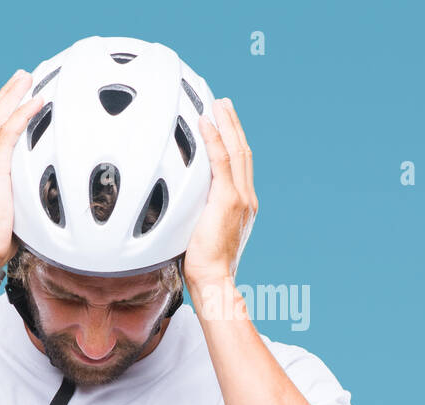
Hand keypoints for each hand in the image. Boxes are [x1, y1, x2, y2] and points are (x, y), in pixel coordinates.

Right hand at [0, 70, 44, 265]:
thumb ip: (20, 197)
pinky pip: (8, 132)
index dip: (1, 112)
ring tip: (28, 78)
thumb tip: (43, 199)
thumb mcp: (8, 212)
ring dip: (13, 95)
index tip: (15, 98)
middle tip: (22, 77)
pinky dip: (22, 113)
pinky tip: (36, 101)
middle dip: (6, 95)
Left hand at [184, 98, 258, 291]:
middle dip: (233, 125)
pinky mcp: (227, 200)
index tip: (226, 124)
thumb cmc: (204, 267)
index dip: (234, 142)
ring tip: (218, 105)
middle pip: (242, 152)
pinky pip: (221, 161)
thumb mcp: (202, 234)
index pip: (240, 165)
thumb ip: (198, 216)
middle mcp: (246, 197)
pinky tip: (207, 123)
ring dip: (227, 124)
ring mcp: (239, 197)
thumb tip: (178, 210)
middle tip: (224, 104)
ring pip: (236, 151)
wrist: (214, 280)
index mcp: (243, 205)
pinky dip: (215, 139)